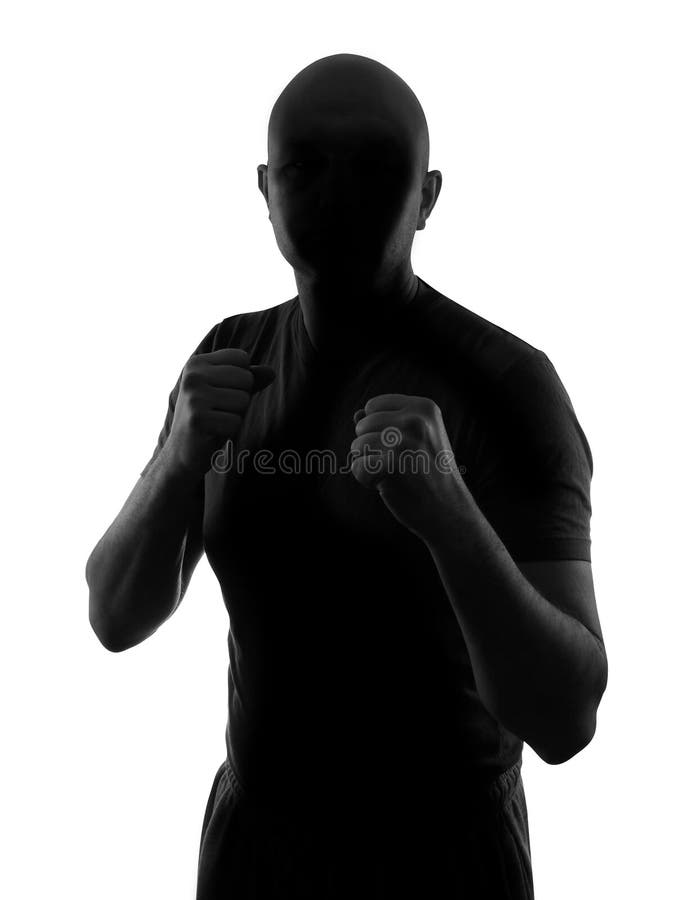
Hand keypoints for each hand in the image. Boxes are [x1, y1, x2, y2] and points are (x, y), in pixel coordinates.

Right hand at [165, 348, 274, 475]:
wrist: (181, 450)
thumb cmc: (209, 417)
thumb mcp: (226, 391)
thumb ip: (249, 379)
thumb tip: (271, 372)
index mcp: (196, 363)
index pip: (241, 358)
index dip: (242, 378)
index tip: (221, 392)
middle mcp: (193, 376)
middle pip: (246, 378)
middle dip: (240, 398)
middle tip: (219, 410)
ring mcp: (194, 398)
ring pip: (243, 400)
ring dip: (235, 415)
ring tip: (216, 420)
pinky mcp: (198, 420)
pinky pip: (236, 422)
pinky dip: (230, 430)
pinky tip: (213, 432)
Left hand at [350, 393, 465, 542]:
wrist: (450, 511)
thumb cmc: (428, 474)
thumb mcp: (415, 440)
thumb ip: (385, 423)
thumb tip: (356, 415)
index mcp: (423, 407)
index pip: (373, 406)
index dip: (376, 429)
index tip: (399, 448)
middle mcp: (415, 418)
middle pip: (362, 425)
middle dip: (370, 448)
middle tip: (398, 465)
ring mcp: (405, 440)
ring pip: (357, 446)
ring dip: (368, 464)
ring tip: (394, 474)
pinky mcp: (394, 463)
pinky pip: (358, 467)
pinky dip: (366, 480)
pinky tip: (387, 485)